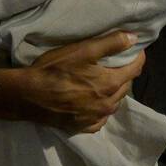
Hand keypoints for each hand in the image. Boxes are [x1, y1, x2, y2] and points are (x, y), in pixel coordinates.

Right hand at [16, 31, 145, 132]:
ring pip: (114, 103)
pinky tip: (93, 102)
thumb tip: (134, 38)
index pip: (135, 69)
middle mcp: (107, 105)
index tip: (133, 49)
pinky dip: (101, 109)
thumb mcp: (82, 50)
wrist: (28, 96)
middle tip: (116, 63)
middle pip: (125, 86)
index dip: (136, 57)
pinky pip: (101, 119)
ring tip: (104, 82)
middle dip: (124, 73)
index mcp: (110, 84)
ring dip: (114, 92)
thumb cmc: (54, 70)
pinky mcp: (83, 127)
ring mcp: (96, 119)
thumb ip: (111, 43)